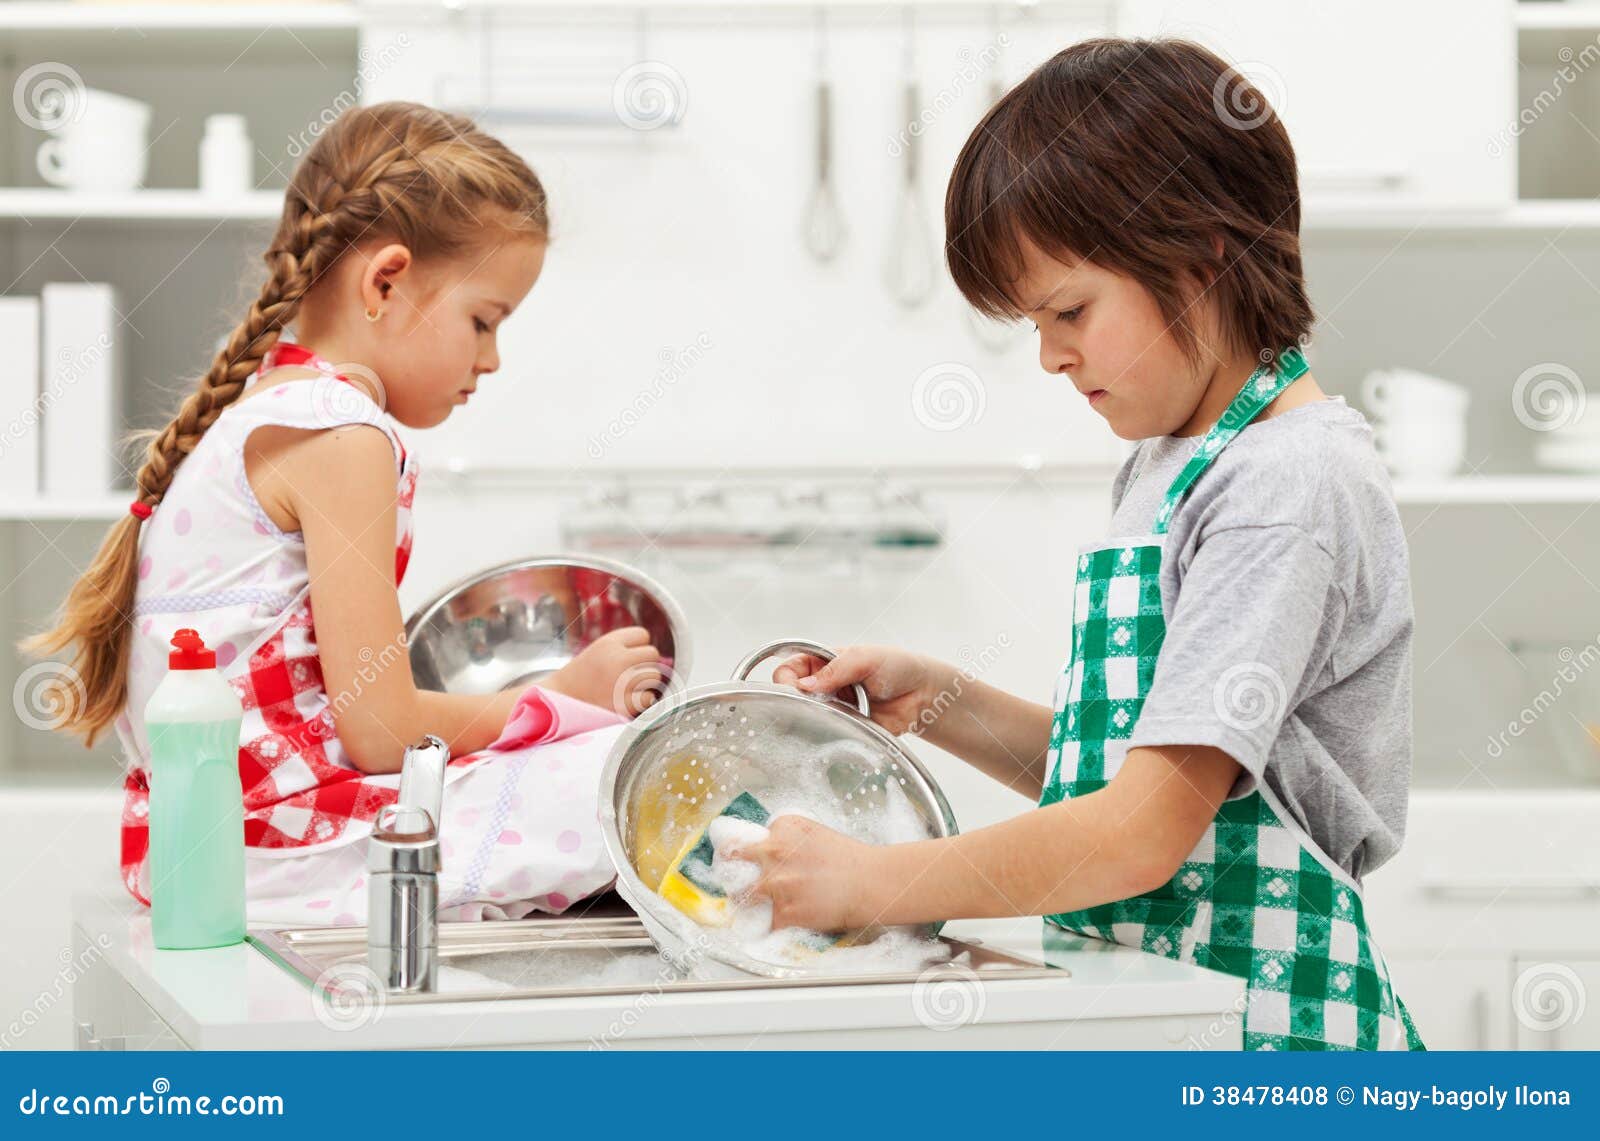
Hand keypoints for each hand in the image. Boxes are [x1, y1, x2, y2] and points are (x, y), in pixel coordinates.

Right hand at [542, 627, 662, 717]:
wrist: (556, 701)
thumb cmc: (581, 676)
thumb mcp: (599, 650)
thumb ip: (626, 647)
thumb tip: (662, 657)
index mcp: (609, 643)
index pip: (643, 635)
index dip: (637, 646)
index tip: (626, 657)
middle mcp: (617, 659)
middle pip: (653, 654)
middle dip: (644, 664)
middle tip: (628, 674)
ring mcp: (622, 682)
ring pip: (654, 676)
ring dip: (645, 683)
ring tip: (626, 687)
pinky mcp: (623, 705)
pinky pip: (649, 698)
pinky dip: (642, 701)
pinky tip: (628, 700)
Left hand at [733, 815, 888, 932]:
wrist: (871, 881)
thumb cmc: (848, 858)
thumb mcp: (814, 831)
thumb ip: (786, 836)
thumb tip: (766, 846)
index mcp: (782, 829)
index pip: (748, 838)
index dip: (748, 852)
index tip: (743, 859)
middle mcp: (774, 853)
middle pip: (733, 862)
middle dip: (731, 871)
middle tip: (732, 879)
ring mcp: (777, 884)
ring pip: (743, 895)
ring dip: (746, 900)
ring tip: (750, 904)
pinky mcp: (785, 912)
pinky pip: (765, 921)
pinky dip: (771, 923)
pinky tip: (779, 920)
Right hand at [771, 645, 945, 735]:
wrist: (923, 695)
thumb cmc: (896, 666)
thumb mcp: (865, 658)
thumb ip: (836, 669)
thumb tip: (805, 685)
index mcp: (821, 663)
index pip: (788, 671)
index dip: (785, 681)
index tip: (795, 690)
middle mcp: (821, 687)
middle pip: (791, 698)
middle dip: (796, 704)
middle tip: (813, 707)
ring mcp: (831, 710)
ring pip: (806, 720)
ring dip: (814, 721)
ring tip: (832, 718)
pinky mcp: (843, 730)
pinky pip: (827, 737)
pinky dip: (829, 736)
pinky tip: (838, 732)